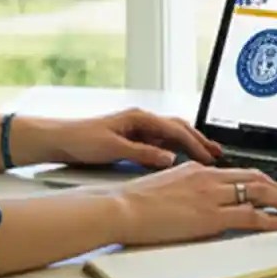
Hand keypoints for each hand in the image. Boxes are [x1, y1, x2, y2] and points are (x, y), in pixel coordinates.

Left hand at [52, 108, 222, 168]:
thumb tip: (169, 158)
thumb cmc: (82, 140)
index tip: (209, 157)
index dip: (195, 144)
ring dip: (189, 144)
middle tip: (217, 154)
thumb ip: (143, 153)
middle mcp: (141, 120)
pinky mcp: (132, 138)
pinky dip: (174, 150)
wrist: (59, 139)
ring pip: (171, 135)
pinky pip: (160, 142)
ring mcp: (137, 128)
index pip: (175, 130)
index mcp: (139, 117)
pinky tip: (181, 160)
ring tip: (206, 156)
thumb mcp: (114, 149)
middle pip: (178, 128)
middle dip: (199, 140)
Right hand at [109, 162, 276, 245]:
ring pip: (258, 192)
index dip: (262, 179)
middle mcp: (208, 177)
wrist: (121, 207)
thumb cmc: (136, 201)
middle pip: (255, 177)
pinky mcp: (210, 216)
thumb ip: (187, 186)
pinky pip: (248, 216)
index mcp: (197, 169)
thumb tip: (197, 196)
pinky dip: (268, 220)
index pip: (239, 171)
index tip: (272, 187)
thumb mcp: (167, 183)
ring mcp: (211, 195)